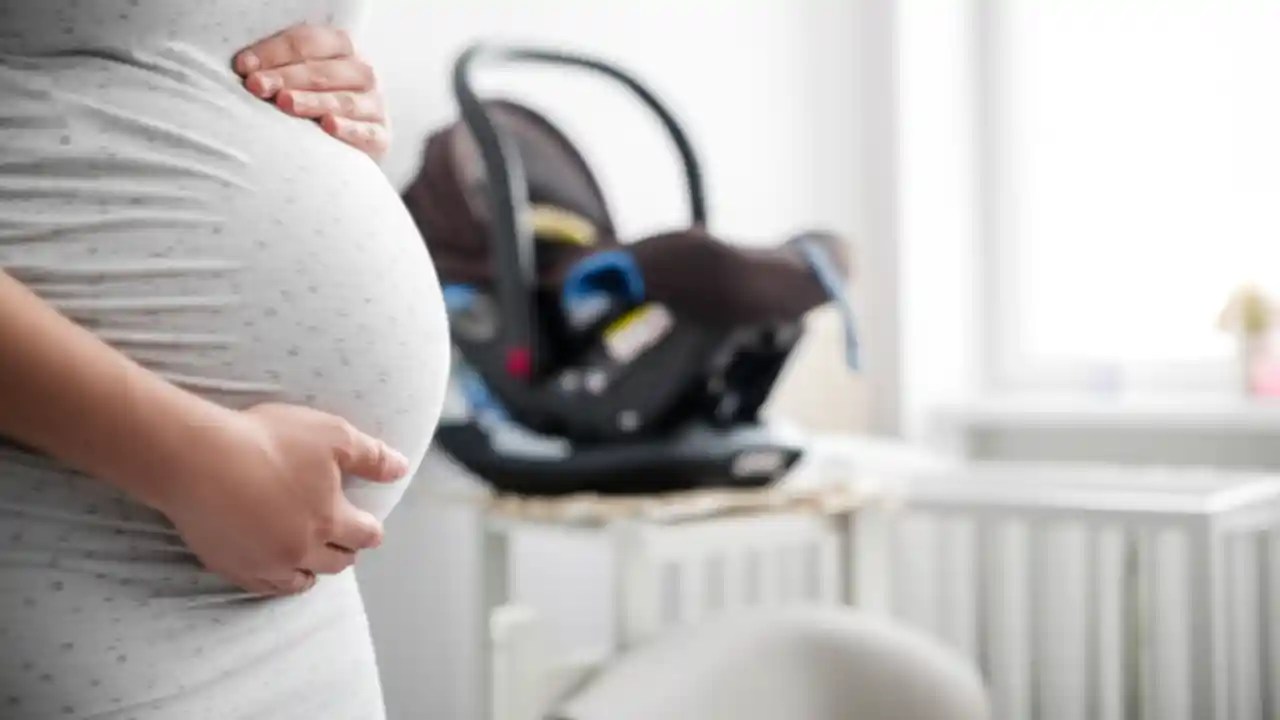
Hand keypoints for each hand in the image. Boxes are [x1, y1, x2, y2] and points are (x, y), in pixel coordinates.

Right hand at [156, 403, 408, 595]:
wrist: (196, 459)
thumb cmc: (267, 440)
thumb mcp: (332, 435)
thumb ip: (371, 456)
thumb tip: (401, 469)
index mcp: (329, 520)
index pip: (365, 536)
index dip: (370, 529)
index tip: (370, 526)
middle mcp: (301, 550)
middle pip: (336, 562)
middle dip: (345, 551)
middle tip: (344, 542)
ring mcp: (264, 563)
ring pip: (300, 580)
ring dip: (312, 570)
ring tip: (311, 559)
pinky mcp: (230, 567)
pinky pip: (262, 586)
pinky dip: (275, 579)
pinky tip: (274, 568)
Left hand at [233, 25, 389, 159]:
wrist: (352, 143)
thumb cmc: (316, 103)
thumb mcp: (303, 77)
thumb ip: (281, 67)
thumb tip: (244, 68)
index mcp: (344, 47)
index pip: (309, 41)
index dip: (274, 51)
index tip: (243, 67)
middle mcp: (364, 72)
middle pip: (323, 71)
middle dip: (286, 77)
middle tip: (257, 86)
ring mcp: (375, 104)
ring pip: (344, 100)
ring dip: (312, 101)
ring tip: (285, 103)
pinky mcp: (381, 135)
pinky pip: (366, 131)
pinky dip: (348, 129)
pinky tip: (328, 126)